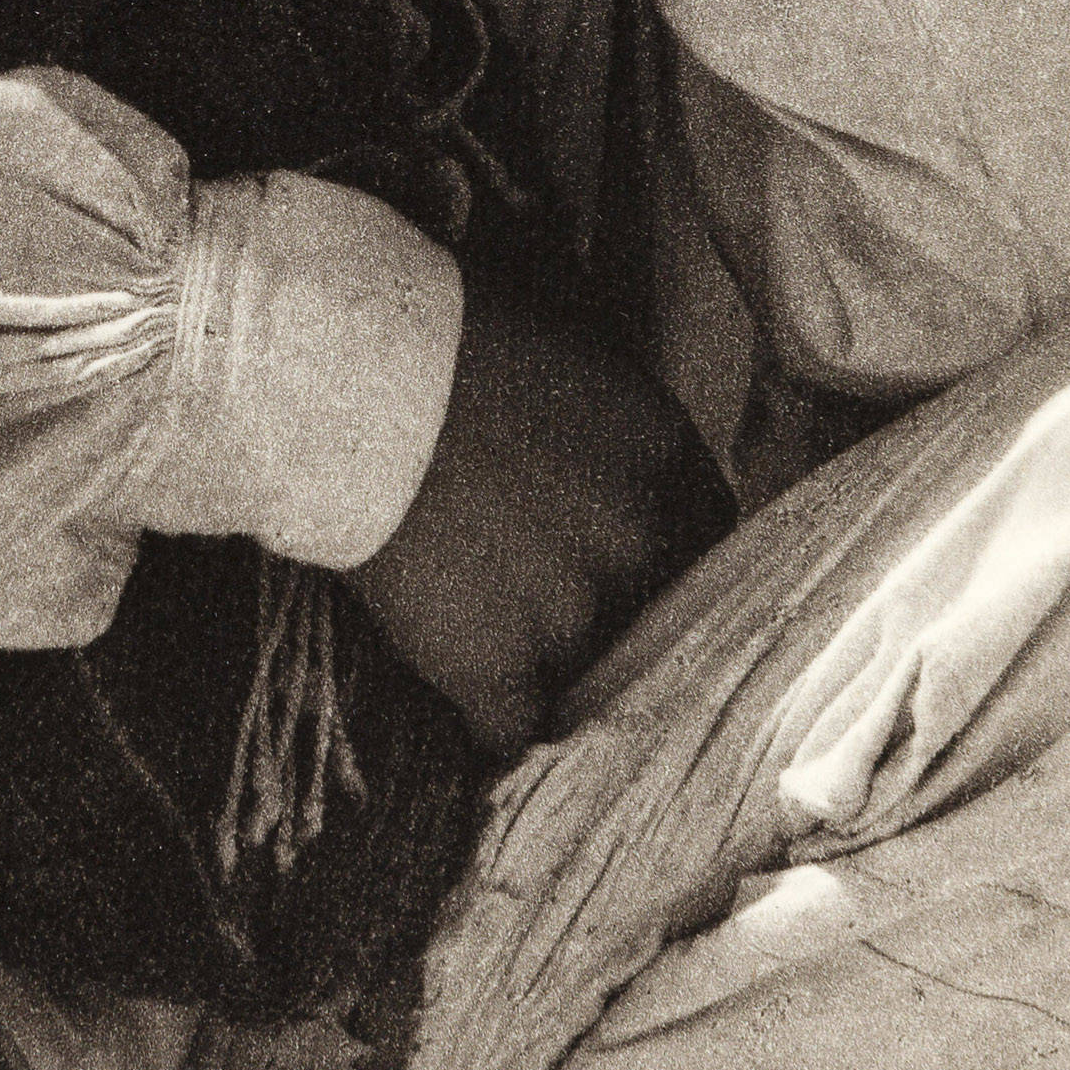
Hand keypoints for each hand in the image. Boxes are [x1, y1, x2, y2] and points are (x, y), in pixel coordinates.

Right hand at [348, 266, 733, 758]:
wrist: (361, 381)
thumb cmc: (451, 332)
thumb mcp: (574, 348)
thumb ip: (618, 420)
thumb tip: (613, 454)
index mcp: (666, 458)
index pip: (708, 538)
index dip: (666, 556)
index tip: (636, 567)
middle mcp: (643, 545)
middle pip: (663, 618)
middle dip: (626, 624)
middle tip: (572, 624)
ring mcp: (576, 616)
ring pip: (598, 685)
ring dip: (564, 684)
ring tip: (530, 687)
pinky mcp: (499, 670)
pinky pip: (516, 736)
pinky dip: (499, 737)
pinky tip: (482, 734)